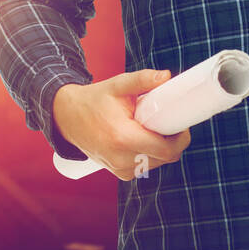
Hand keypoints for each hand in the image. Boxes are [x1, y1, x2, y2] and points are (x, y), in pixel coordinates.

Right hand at [53, 68, 191, 180]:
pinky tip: (142, 136)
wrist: (68, 118)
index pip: (166, 150)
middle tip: (167, 120)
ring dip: (162, 146)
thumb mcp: (118, 85)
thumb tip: (166, 76)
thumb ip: (143, 79)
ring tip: (150, 126)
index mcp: (123, 138)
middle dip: (172, 140)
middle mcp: (122, 159)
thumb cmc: (95, 101)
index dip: (180, 137)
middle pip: (166, 157)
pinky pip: (146, 165)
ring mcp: (120, 169)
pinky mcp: (120, 173)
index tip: (180, 121)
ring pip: (158, 162)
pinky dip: (150, 152)